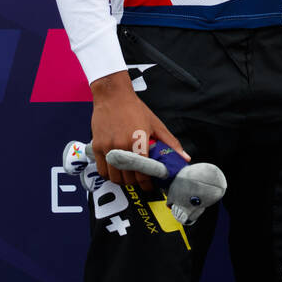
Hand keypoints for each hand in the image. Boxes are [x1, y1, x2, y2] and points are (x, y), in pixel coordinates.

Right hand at [90, 70, 187, 190]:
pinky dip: (110, 175)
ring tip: (130, 176)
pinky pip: (102, 170)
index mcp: (139, 142)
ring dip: (123, 180)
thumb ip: (170, 143)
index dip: (148, 184)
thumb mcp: (156, 124)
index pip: (143, 173)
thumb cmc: (135, 109)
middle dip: (136, 182)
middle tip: (141, 179)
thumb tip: (185, 158)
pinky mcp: (97, 147)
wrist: (113, 96)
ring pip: (115, 177)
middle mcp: (122, 147)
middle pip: (129, 178)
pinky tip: (117, 171)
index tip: (150, 186)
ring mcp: (107, 148)